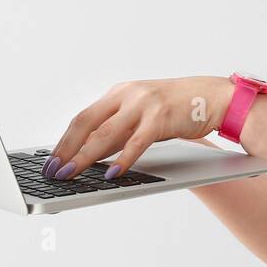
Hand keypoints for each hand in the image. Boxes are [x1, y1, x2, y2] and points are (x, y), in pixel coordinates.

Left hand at [43, 76, 232, 180]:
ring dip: (85, 157)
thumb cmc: (179, 109)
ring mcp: (145, 104)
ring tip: (71, 174)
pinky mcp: (162, 116)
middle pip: (87, 123)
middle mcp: (128, 94)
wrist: (215, 97)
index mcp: (120, 93)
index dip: (64, 141)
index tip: (51, 161)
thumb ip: (120, 129)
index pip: (83, 118)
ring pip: (106, 133)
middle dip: (66, 149)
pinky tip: (112, 172)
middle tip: (53, 171)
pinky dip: (122, 159)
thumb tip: (93, 154)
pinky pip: (137, 141)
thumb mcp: (143, 114)